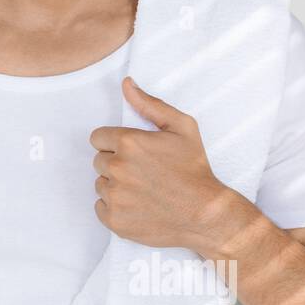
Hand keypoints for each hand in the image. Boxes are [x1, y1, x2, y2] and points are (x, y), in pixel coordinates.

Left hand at [90, 76, 241, 256]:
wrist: (206, 214)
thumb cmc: (195, 169)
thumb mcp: (182, 127)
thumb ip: (150, 104)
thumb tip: (126, 84)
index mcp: (128, 143)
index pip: (98, 138)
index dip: (115, 143)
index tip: (133, 152)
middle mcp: (117, 169)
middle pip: (99, 161)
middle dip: (116, 164)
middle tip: (142, 172)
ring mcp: (115, 196)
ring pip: (100, 184)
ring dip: (116, 185)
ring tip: (143, 189)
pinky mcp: (114, 220)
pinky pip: (100, 207)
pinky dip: (115, 207)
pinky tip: (138, 205)